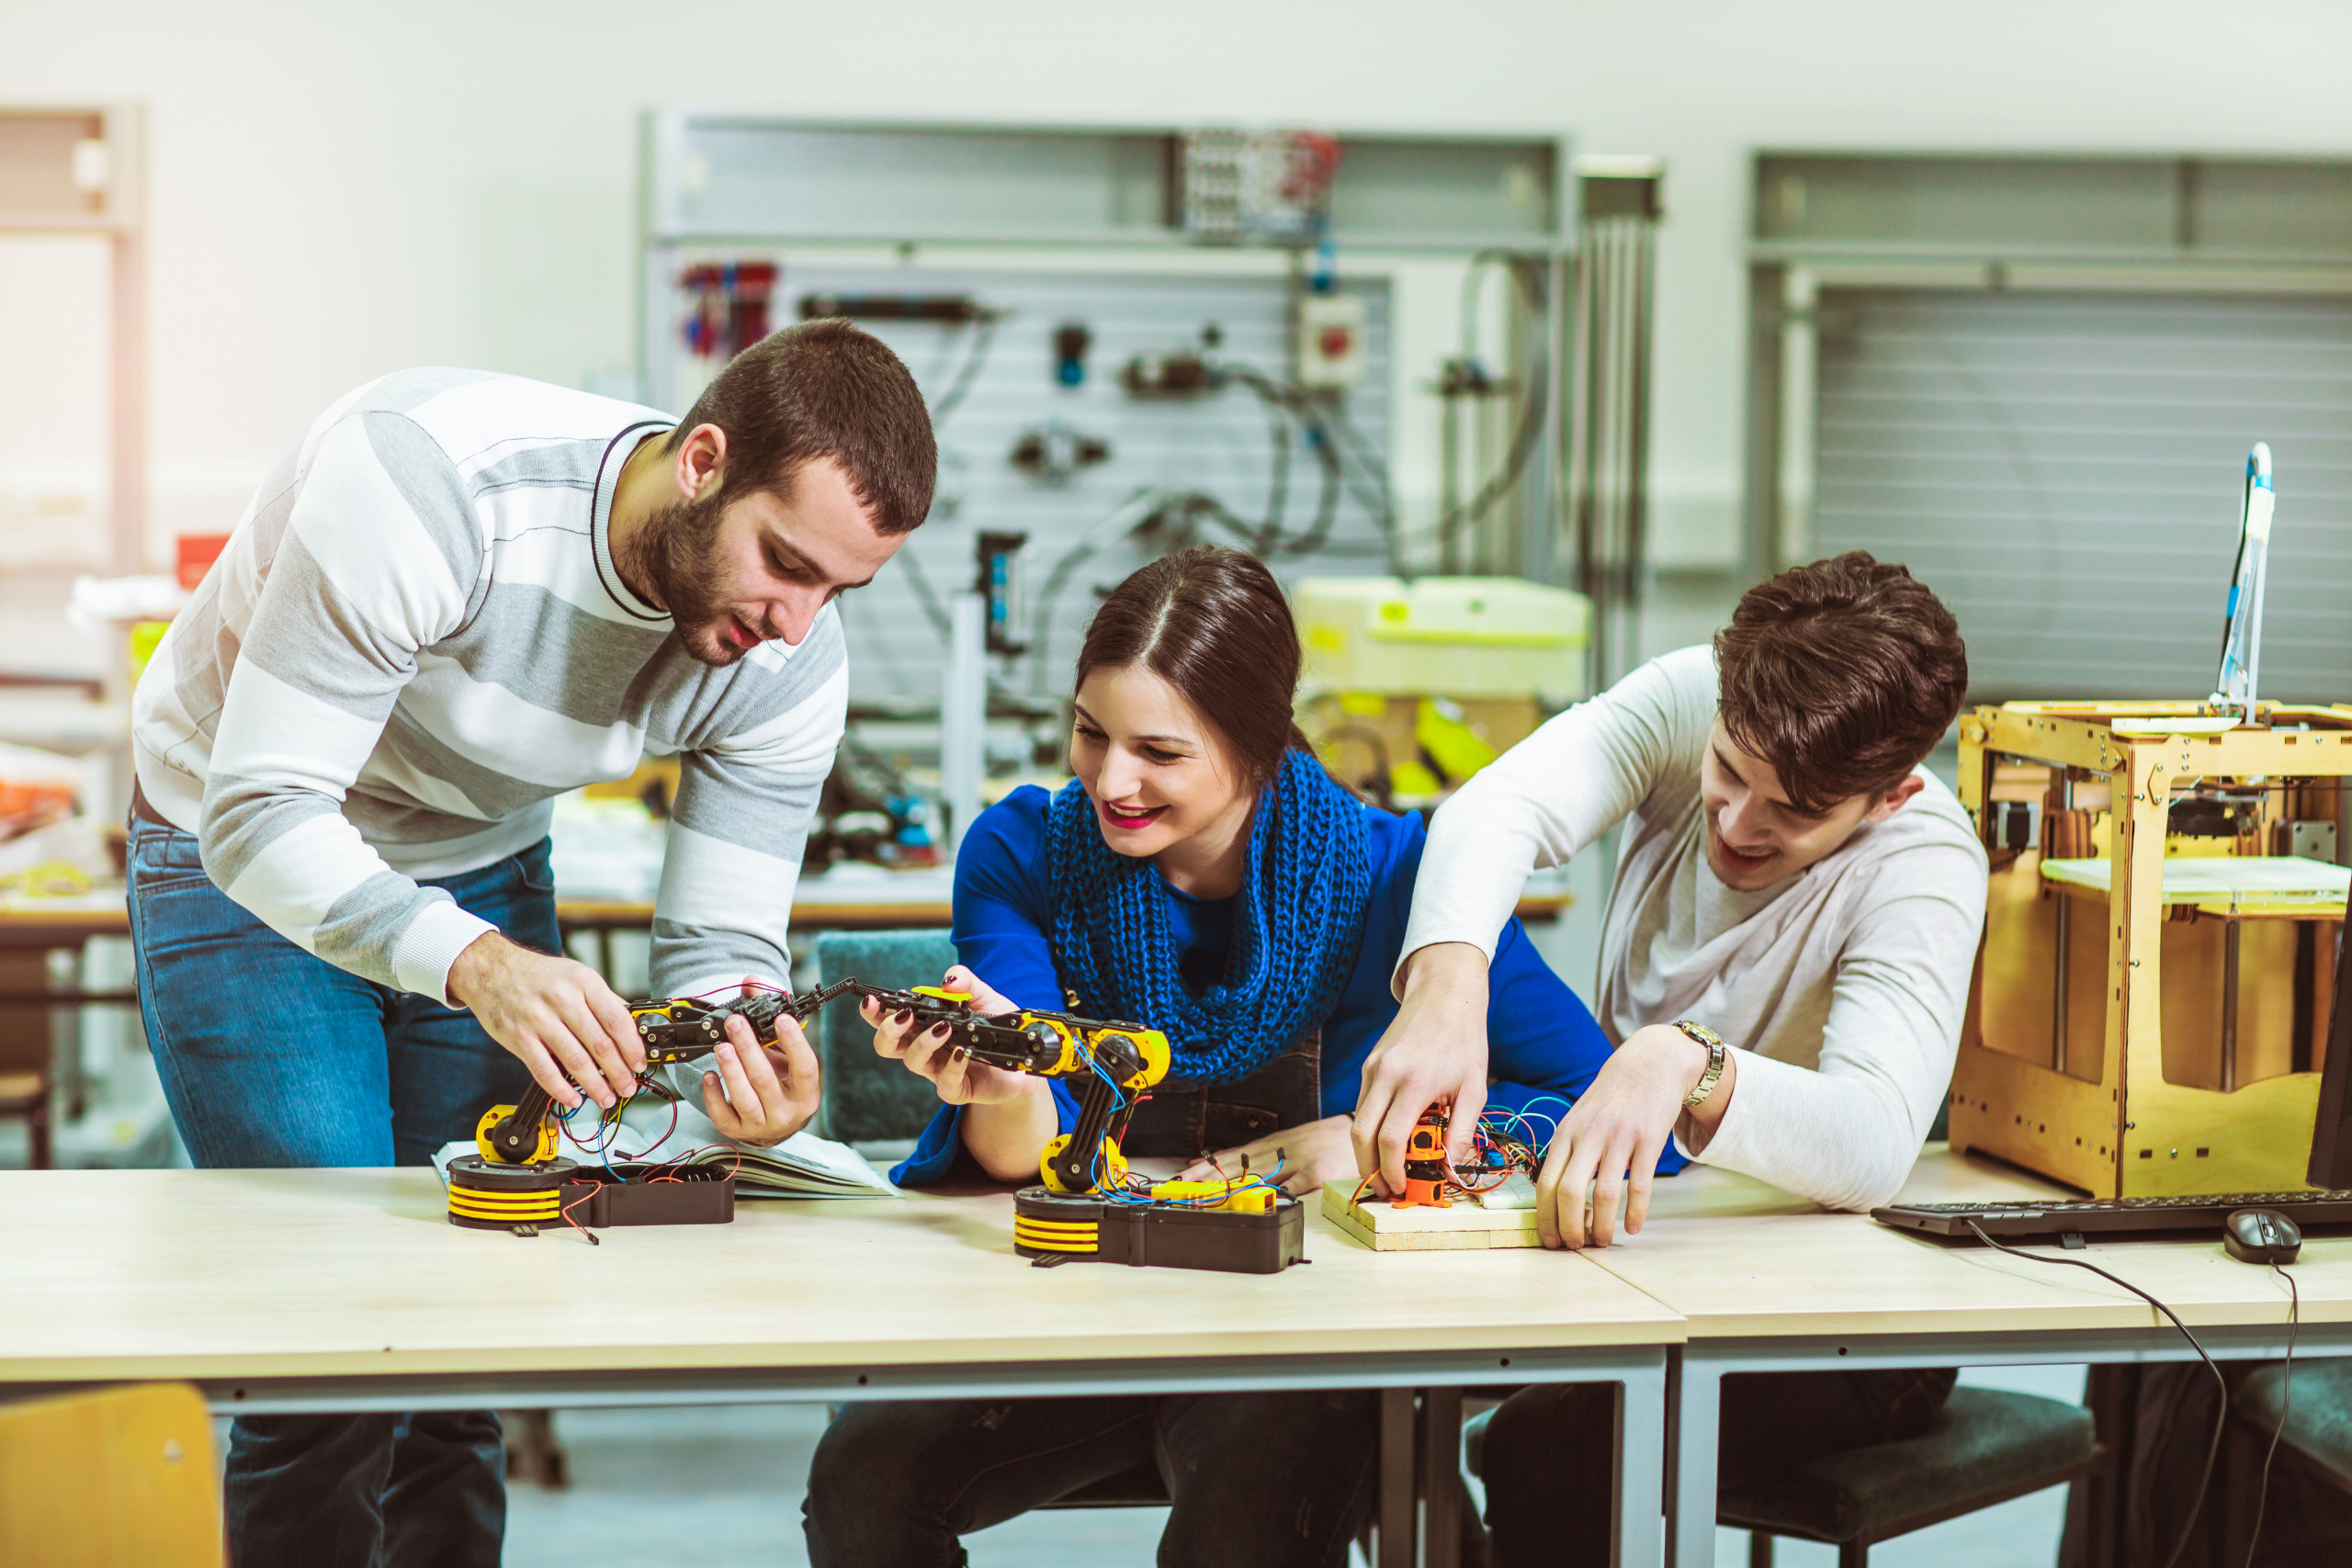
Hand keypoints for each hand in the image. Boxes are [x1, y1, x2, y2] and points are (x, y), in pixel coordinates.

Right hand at [448, 932, 643, 1109]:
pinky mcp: (519, 1037)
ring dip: (595, 1086)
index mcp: (584, 982)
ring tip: (606, 1098)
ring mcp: (539, 1019)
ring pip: (575, 1061)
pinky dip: (562, 1090)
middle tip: (628, 1087)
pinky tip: (574, 1099)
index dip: (633, 1047)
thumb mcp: (577, 975)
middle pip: (600, 1044)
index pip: (617, 1020)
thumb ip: (604, 1000)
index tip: (640, 1063)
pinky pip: (545, 1070)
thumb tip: (633, 1025)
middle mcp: (563, 999)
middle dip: (619, 1072)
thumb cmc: (538, 976)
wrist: (491, 969)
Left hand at [700, 978, 821, 1146]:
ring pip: (745, 1098)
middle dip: (748, 1048)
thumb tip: (752, 983)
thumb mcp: (784, 1055)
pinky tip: (709, 1075)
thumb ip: (769, 1020)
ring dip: (731, 1070)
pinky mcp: (739, 1131)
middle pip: (766, 1079)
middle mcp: (787, 1111)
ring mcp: (762, 1124)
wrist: (777, 1124)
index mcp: (806, 1091)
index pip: (804, 1066)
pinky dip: (714, 1095)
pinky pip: (724, 1115)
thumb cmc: (784, 1083)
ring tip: (721, 1047)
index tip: (781, 1018)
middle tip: (735, 1023)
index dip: (794, 1042)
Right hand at [862, 965, 1039, 1107]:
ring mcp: (938, 1069)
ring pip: (913, 1062)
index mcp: (923, 1023)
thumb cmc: (995, 1026)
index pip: (889, 1017)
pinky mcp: (958, 1089)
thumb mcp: (985, 997)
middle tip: (904, 1016)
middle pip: (887, 1045)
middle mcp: (925, 1047)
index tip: (871, 1000)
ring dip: (923, 1043)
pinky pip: (945, 1082)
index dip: (875, 1011)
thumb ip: (966, 983)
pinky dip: (951, 1066)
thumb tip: (947, 981)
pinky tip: (961, 1053)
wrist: (1022, 1056)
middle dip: (887, 1030)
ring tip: (943, 1028)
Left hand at [1177, 1115, 1360, 1196]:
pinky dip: (1285, 1188)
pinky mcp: (1321, 1169)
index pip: (1231, 1155)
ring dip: (1237, 1183)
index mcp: (1271, 1144)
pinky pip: (1301, 1180)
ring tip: (1212, 1193)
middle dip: (1210, 1175)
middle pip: (1239, 1164)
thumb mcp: (1286, 1142)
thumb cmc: (1320, 1141)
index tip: (1183, 1176)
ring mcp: (1300, 1158)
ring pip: (1263, 1172)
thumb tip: (1219, 1162)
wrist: (1357, 1129)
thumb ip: (1257, 1154)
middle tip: (1184, 1185)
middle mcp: (1280, 1149)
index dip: (1206, 1166)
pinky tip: (1268, 1197)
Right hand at [1351, 942, 1490, 1191]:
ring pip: (1356, 1121)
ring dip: (1366, 1150)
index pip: (1390, 1139)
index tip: (1400, 1189)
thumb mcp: (1475, 1088)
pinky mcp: (1369, 1064)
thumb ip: (1461, 1130)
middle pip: (1361, 1135)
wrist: (1444, 994)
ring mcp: (1373, 1069)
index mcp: (1415, 1083)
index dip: (1391, 1170)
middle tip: (1385, 1188)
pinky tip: (1389, 1138)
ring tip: (1387, 1168)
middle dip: (1368, 1168)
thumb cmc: (1464, 1040)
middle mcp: (1386, 1076)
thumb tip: (1449, 1168)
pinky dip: (1370, 1127)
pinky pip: (1362, 1104)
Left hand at [1533, 1023, 1727, 1248]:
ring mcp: (1619, 1137)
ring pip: (1604, 1193)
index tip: (1549, 1240)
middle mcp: (1588, 1135)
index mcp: (1566, 1133)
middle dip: (1569, 1227)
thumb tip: (1554, 1195)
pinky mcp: (1648, 1140)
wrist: (1649, 1064)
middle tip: (1575, 1247)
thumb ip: (1567, 1151)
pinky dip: (1635, 1212)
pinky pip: (1639, 1184)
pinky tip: (1632, 1227)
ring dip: (1602, 1225)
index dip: (1545, 1217)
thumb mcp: (1579, 1118)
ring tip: (1602, 1242)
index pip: (1546, 1183)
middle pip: (1569, 1192)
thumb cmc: (1610, 1098)